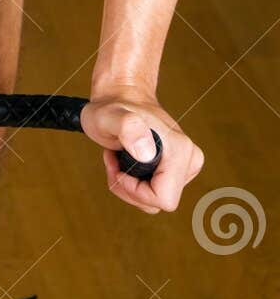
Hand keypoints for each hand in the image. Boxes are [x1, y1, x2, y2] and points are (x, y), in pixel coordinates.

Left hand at [81, 87, 203, 212]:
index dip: (135, 191)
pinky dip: (134, 182)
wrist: (120, 96)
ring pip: (155, 200)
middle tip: (114, 160)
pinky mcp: (177, 169)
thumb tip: (147, 153)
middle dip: (129, 188)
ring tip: (118, 156)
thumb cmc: (112, 107)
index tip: (119, 167)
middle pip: (158, 202)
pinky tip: (125, 159)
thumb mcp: (109, 116)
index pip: (164, 199)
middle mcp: (189, 159)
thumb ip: (127, 128)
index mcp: (180, 151)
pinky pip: (154, 193)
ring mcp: (185, 165)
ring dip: (129, 185)